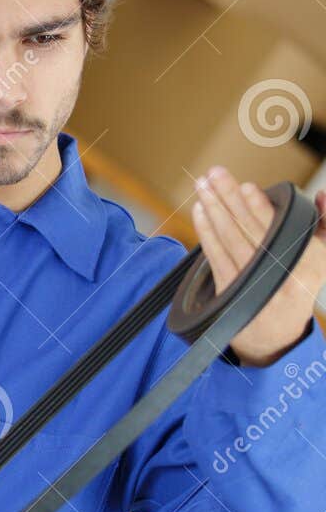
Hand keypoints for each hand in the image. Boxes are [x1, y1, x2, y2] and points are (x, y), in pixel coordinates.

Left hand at [192, 167, 325, 366]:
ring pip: (229, 240)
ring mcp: (252, 285)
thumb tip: (322, 194)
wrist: (277, 337)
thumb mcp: (318, 258)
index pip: (279, 231)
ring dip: (213, 209)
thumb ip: (322, 225)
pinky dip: (205, 232)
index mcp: (307, 264)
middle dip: (229, 199)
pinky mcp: (230, 291)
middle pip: (249, 230)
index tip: (246, 186)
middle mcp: (280, 274)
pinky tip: (199, 211)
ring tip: (202, 185)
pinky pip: (215, 256)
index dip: (259, 208)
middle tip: (214, 174)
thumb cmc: (296, 286)